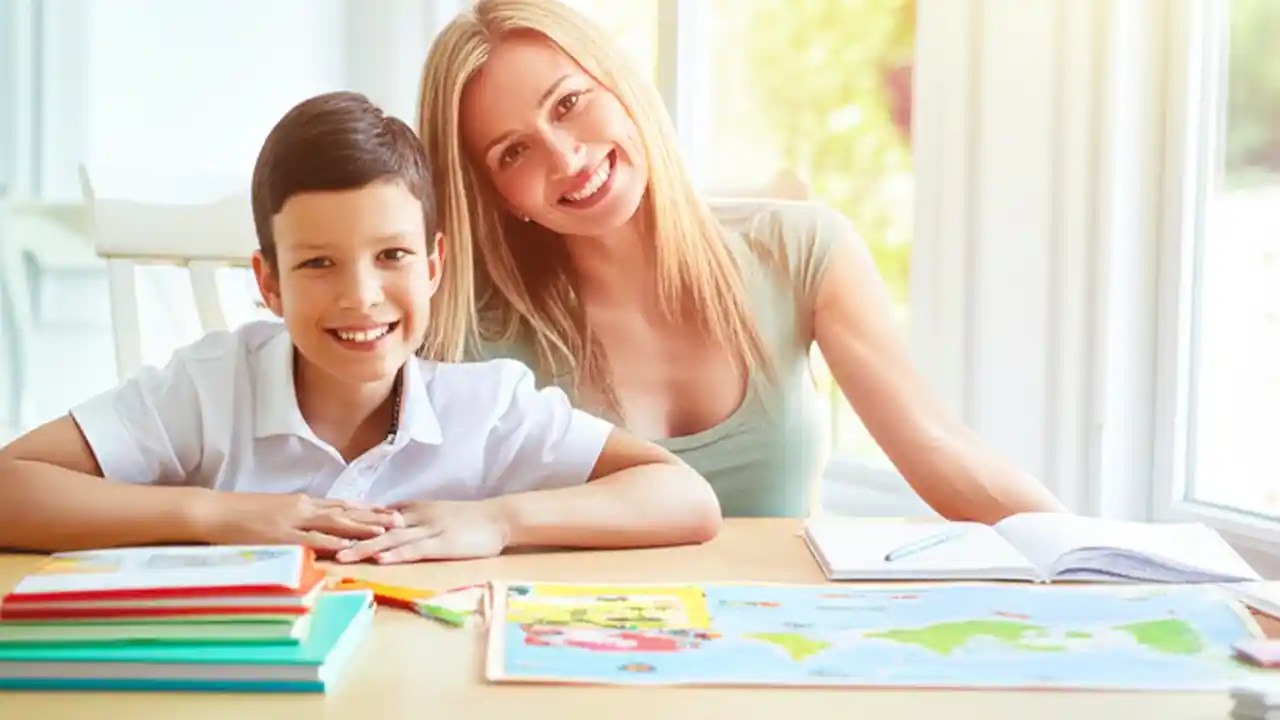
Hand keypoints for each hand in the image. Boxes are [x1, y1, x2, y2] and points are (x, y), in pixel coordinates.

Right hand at [193, 491, 403, 555]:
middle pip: (346, 511)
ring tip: (386, 530)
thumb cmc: (239, 515)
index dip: (365, 508)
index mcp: (301, 503)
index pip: (341, 504)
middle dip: (374, 516)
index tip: (388, 510)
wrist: (213, 511)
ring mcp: (293, 520)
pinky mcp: (282, 535)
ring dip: (362, 527)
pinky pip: (311, 538)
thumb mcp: (273, 513)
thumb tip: (312, 529)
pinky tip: (349, 545)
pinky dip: (332, 541)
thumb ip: (295, 520)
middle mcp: (303, 507)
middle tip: (401, 519)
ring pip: (336, 522)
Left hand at [333, 499, 509, 563]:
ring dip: (365, 547)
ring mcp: (429, 529)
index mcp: (413, 509)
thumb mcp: (435, 514)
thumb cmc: (470, 519)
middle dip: (349, 536)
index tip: (324, 527)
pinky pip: (416, 549)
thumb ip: (412, 520)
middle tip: (323, 544)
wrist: (499, 517)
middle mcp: (416, 516)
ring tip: (342, 556)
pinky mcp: (443, 544)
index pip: (375, 514)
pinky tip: (380, 559)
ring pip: (391, 538)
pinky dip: (397, 554)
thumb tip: (388, 525)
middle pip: (377, 526)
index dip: (349, 521)